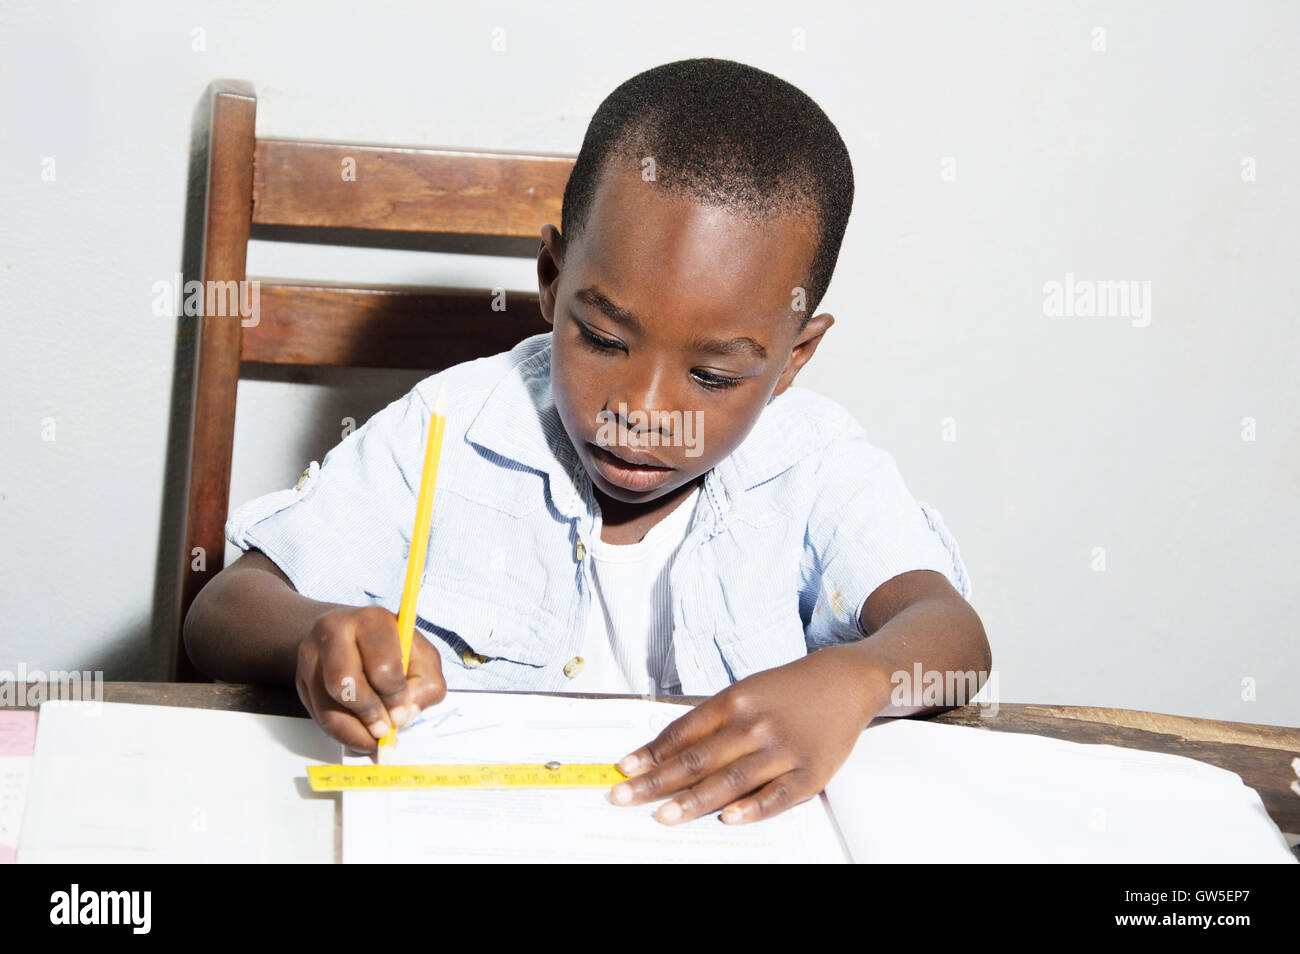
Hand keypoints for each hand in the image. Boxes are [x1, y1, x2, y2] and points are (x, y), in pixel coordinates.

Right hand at [295, 605, 445, 753]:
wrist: (350, 631)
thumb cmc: (392, 647)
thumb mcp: (421, 656)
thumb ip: (427, 683)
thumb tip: (407, 713)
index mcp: (372, 619)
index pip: (382, 666)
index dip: (395, 697)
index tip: (402, 715)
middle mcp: (334, 630)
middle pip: (346, 684)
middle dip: (370, 715)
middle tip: (385, 731)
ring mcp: (311, 654)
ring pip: (327, 705)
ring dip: (354, 731)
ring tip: (373, 739)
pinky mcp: (301, 677)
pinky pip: (317, 714)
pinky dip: (340, 733)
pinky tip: (358, 734)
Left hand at [608, 644, 886, 824]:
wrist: (844, 682)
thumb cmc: (787, 690)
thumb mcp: (745, 692)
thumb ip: (710, 721)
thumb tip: (665, 751)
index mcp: (735, 701)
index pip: (683, 732)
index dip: (650, 753)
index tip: (623, 769)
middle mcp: (756, 724)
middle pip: (699, 759)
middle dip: (657, 781)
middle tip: (623, 796)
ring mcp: (784, 749)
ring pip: (732, 780)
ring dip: (693, 800)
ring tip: (663, 815)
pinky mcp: (811, 772)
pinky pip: (777, 795)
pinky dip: (753, 809)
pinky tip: (729, 819)